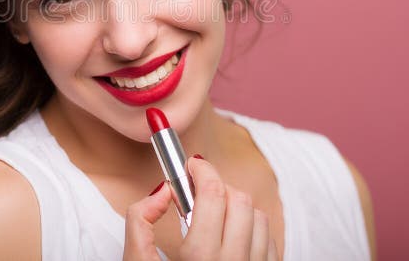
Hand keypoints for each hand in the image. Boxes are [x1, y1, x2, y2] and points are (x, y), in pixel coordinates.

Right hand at [124, 156, 277, 260]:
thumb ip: (139, 222)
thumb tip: (163, 190)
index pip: (214, 194)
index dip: (201, 171)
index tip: (191, 167)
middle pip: (239, 201)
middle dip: (217, 188)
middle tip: (197, 194)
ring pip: (258, 218)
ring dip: (236, 209)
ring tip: (213, 222)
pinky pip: (269, 242)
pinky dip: (252, 231)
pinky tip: (229, 241)